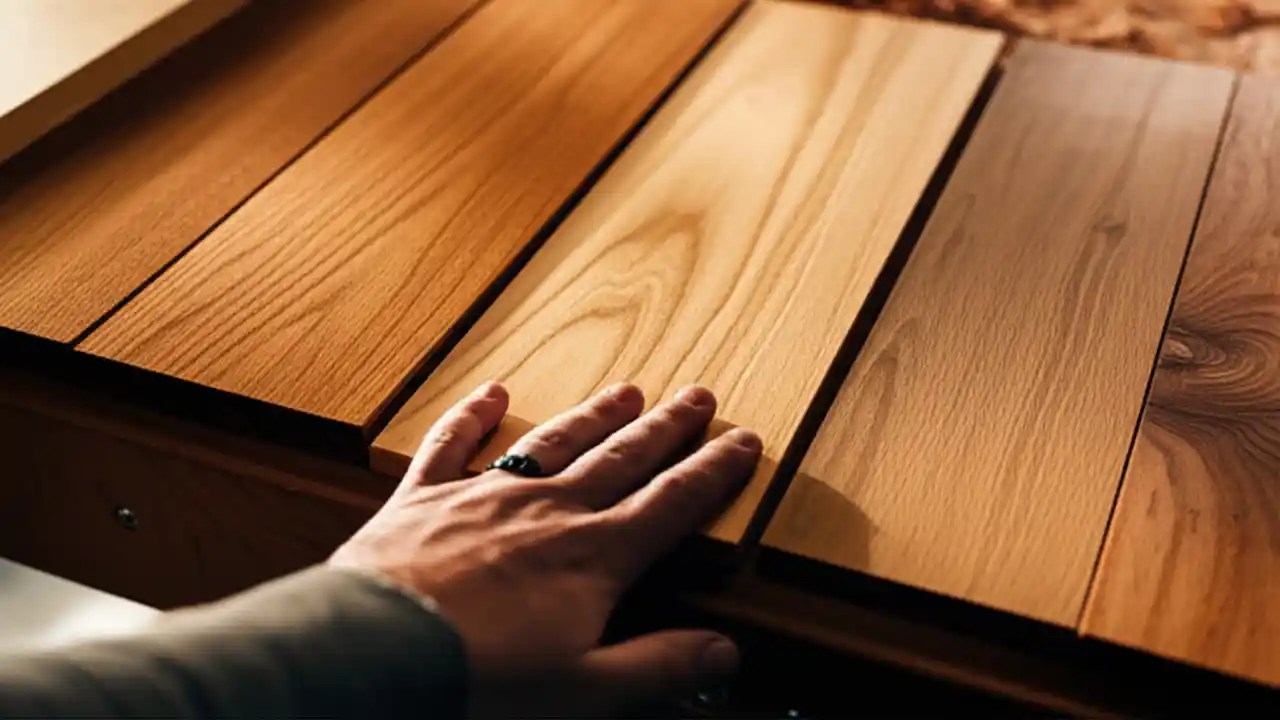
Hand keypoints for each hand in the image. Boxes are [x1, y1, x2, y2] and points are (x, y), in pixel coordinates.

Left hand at [330, 381, 761, 715]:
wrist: (376, 654)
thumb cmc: (480, 681)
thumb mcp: (584, 690)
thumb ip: (657, 666)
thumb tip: (722, 652)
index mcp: (592, 557)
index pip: (670, 503)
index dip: (711, 472)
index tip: (741, 442)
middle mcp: (547, 512)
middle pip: (622, 460)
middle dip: (665, 429)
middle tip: (697, 396)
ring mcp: (485, 495)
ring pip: (555, 442)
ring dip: (594, 416)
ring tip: (626, 390)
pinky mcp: (424, 498)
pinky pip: (453, 443)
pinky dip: (473, 416)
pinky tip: (493, 393)